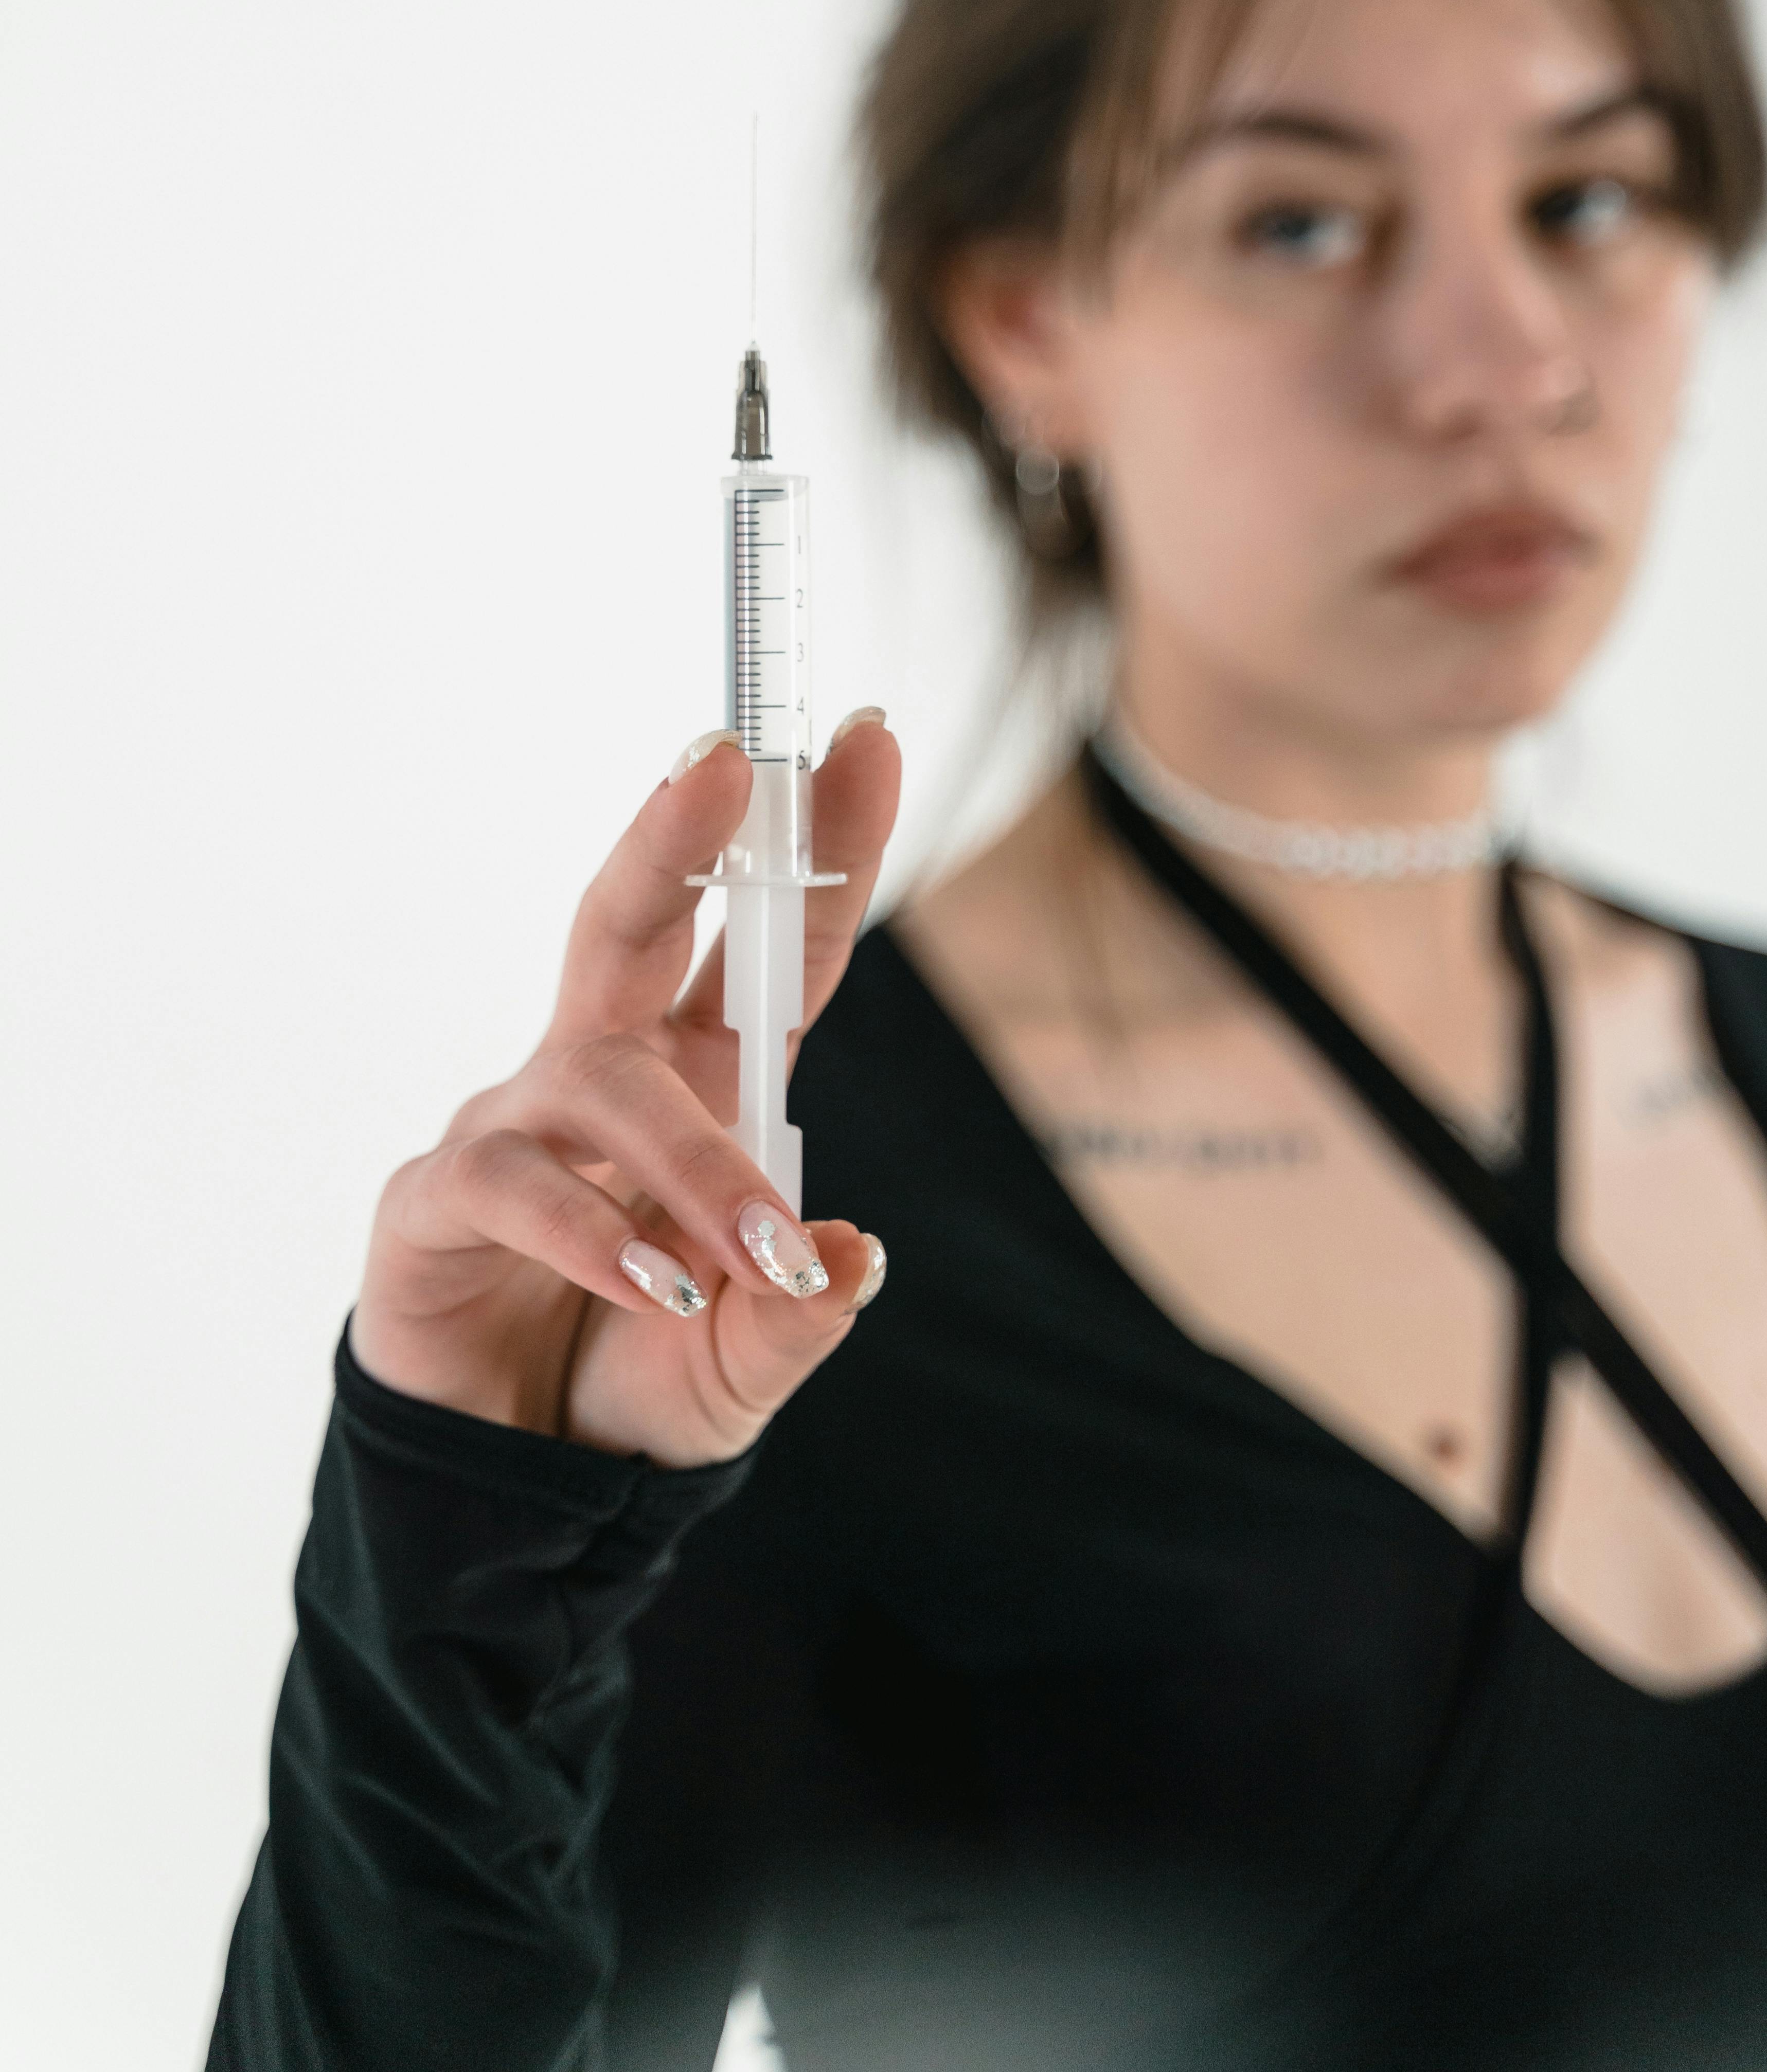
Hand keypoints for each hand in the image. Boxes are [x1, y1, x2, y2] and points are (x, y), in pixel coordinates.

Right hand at [350, 714, 901, 1465]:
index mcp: (703, 1083)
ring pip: (606, 1083)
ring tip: (753, 1256)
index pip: (773, 948)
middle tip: (729, 759)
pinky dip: (596, 1234)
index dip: (822, 848)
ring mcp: (516, 1124)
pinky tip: (657, 1287)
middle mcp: (607, 1074)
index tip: (870, 738)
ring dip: (695, 1164)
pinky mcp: (438, 1197)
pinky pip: (515, 1182)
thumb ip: (800, 1317)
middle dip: (679, 834)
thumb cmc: (637, 1376)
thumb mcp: (748, 1364)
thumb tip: (854, 1254)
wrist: (511, 1485)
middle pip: (634, 921)